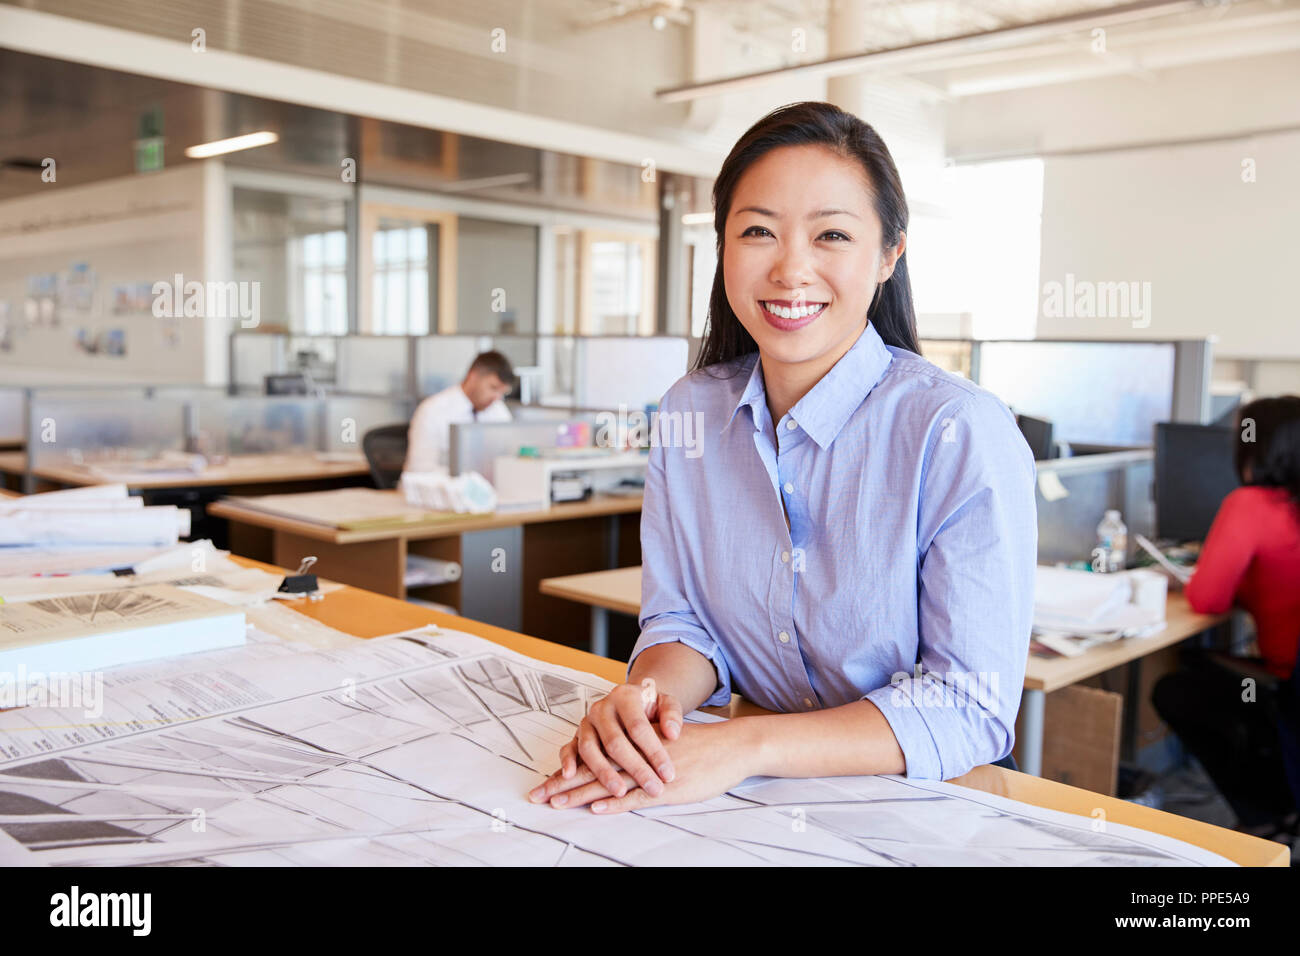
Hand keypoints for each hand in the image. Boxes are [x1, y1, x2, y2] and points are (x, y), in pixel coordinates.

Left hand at [529, 720, 753, 813]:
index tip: (546, 781)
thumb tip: (621, 760)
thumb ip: (642, 747)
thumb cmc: (700, 745)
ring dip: (581, 793)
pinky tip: (597, 807)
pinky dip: (616, 802)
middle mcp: (638, 752)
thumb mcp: (666, 739)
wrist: (731, 746)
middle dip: (564, 783)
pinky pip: (637, 795)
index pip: (594, 754)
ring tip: (556, 803)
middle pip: (593, 767)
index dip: (569, 768)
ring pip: (610, 781)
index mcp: (634, 740)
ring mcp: (651, 770)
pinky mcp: (667, 787)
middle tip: (537, 795)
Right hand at [530, 677, 681, 801]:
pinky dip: (567, 761)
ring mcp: (587, 722)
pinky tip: (571, 776)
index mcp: (624, 696)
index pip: (638, 728)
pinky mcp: (576, 735)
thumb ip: (672, 714)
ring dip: (604, 772)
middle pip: (615, 741)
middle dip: (635, 768)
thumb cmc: (650, 705)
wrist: (632, 699)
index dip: (654, 752)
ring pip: (590, 748)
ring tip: (620, 791)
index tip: (668, 774)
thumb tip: (672, 733)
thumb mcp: (666, 702)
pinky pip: (568, 748)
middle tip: (652, 788)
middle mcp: (602, 708)